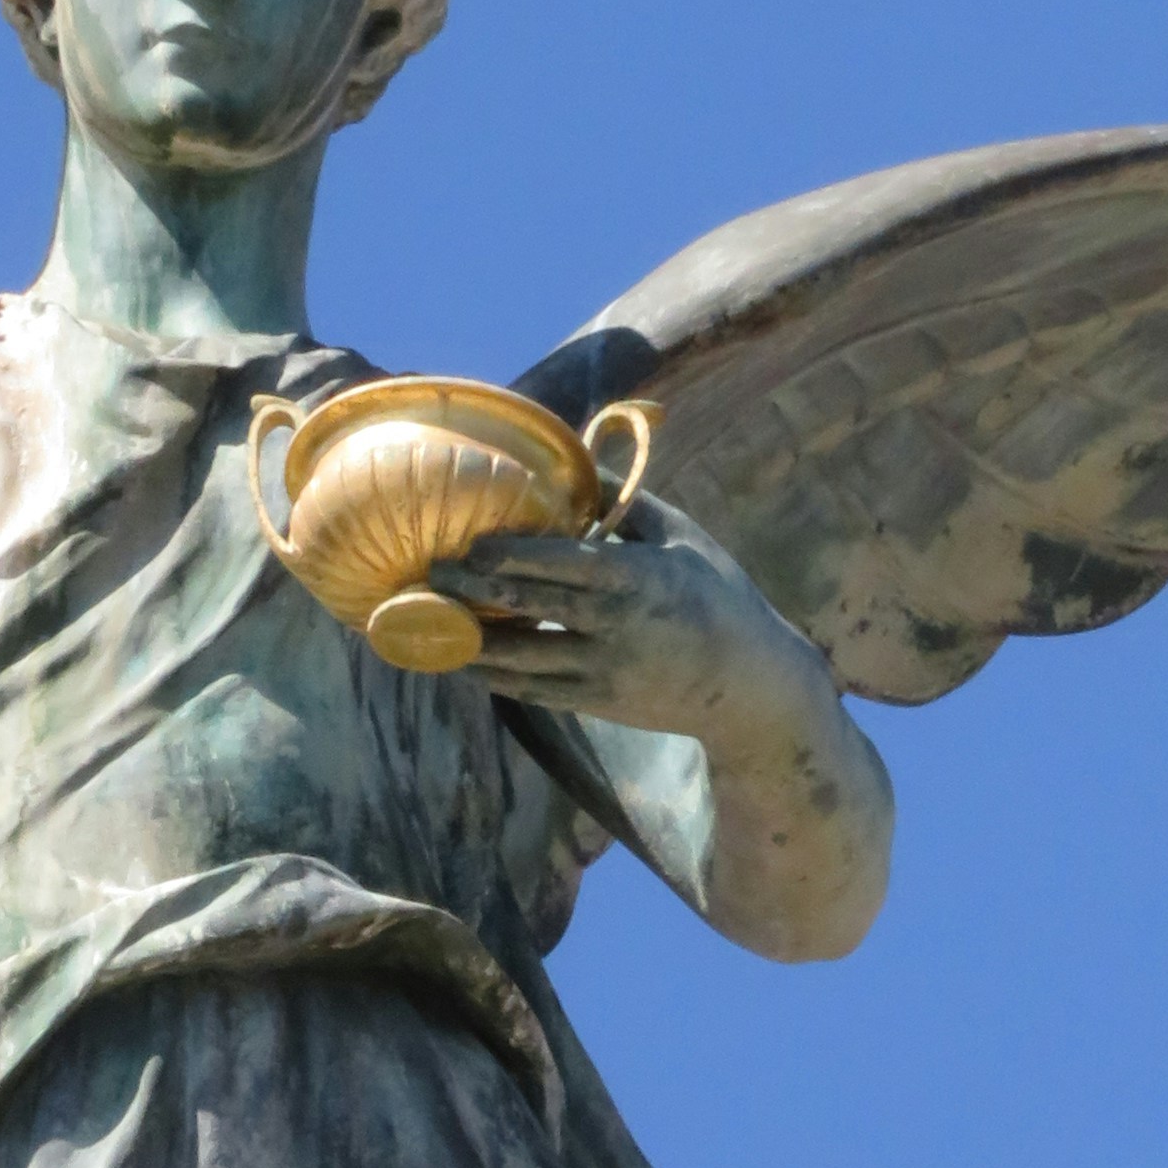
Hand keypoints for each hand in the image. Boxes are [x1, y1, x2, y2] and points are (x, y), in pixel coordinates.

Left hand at [432, 489, 836, 749]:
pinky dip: (492, 674)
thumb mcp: (681, 537)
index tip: (464, 543)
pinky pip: (530, 691)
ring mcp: (601, 673)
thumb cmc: (717, 595)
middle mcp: (613, 628)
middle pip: (526, 608)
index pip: (558, 564)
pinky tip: (458, 657)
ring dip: (467, 641)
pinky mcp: (595, 704)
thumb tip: (571, 462)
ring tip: (419, 620)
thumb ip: (625, 503)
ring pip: (518, 659)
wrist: (748, 687)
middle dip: (468, 592)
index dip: (506, 555)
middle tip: (422, 573)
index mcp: (636, 579)